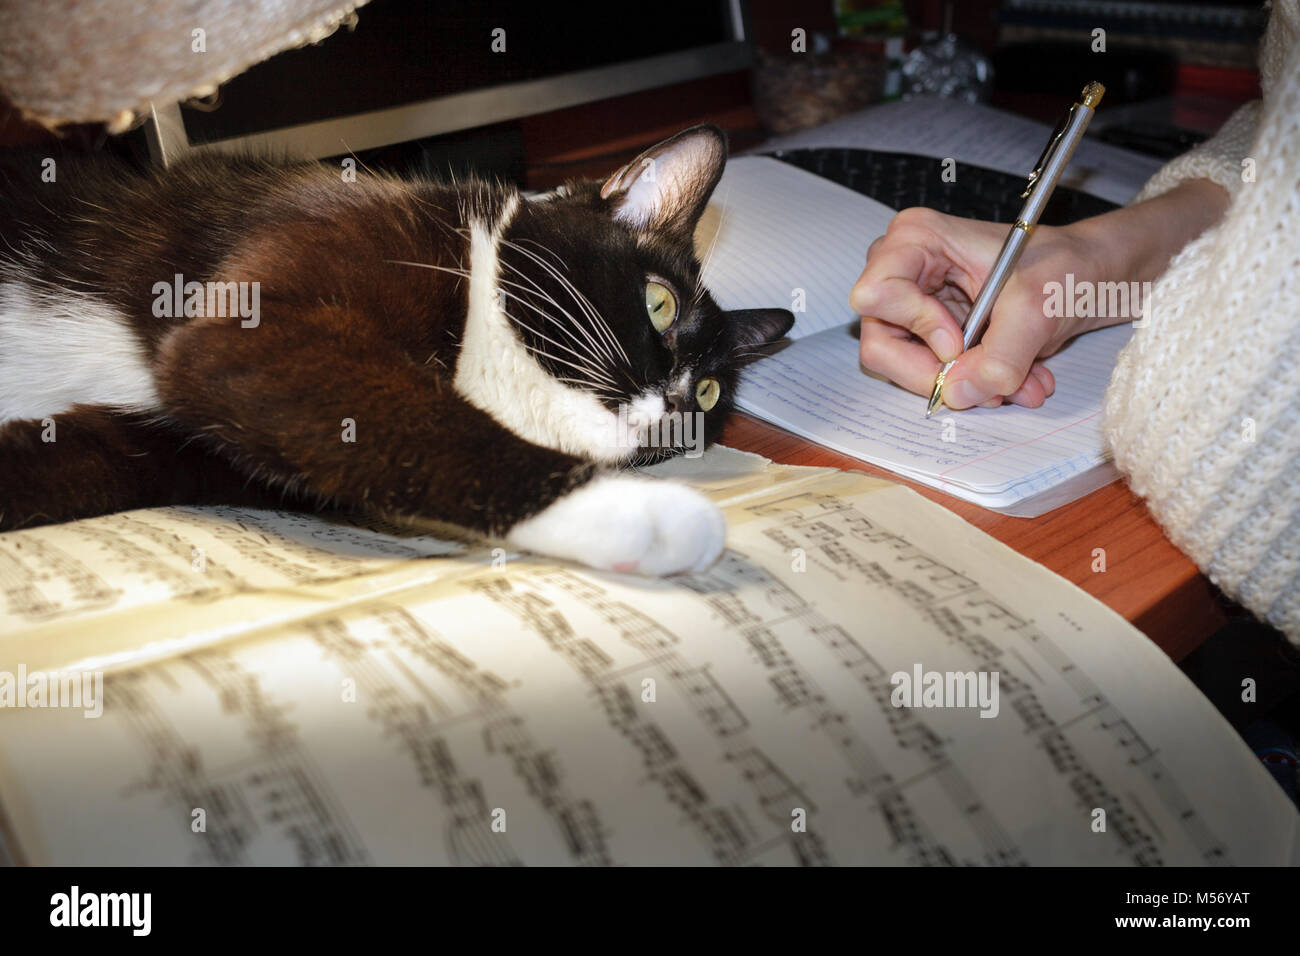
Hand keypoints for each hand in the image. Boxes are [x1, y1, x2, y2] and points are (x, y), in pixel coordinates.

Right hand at [850, 206, 1100, 408]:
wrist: (1087, 277)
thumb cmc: (1063, 267)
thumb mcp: (1037, 309)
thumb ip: (1000, 357)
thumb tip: (957, 395)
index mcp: (917, 240)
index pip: (876, 295)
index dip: (915, 325)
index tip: (959, 341)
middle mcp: (904, 272)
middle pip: (882, 342)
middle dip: (938, 373)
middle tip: (987, 383)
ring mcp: (912, 306)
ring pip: (904, 367)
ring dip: (963, 386)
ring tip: (1016, 384)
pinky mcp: (929, 335)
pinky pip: (930, 374)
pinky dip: (972, 386)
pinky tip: (1012, 380)